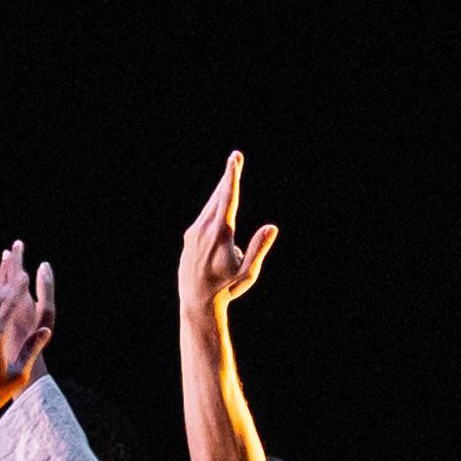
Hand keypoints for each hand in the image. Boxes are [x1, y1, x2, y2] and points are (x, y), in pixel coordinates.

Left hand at [179, 154, 279, 311]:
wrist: (196, 302)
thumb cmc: (226, 289)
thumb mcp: (247, 273)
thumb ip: (258, 248)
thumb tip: (271, 227)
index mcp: (219, 233)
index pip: (228, 197)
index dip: (232, 176)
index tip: (234, 158)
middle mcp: (203, 228)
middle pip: (218, 196)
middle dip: (228, 177)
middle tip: (235, 158)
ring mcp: (193, 232)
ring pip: (210, 206)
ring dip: (222, 193)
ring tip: (230, 178)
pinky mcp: (189, 238)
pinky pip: (204, 217)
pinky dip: (214, 209)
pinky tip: (220, 214)